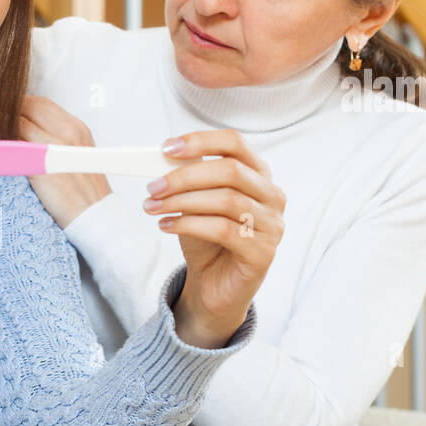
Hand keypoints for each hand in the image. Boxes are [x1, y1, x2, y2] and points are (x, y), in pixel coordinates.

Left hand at [0, 88, 110, 229]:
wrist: (96, 215)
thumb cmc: (82, 190)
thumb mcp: (71, 155)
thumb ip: (50, 138)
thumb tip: (19, 129)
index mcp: (75, 127)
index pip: (39, 103)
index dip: (13, 98)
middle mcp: (67, 133)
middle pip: (26, 107)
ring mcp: (56, 149)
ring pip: (17, 122)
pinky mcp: (44, 167)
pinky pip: (14, 146)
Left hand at [143, 129, 284, 347]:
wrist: (215, 284)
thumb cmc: (208, 239)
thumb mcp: (195, 202)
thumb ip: (188, 179)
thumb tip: (164, 156)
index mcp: (258, 174)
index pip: (234, 143)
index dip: (200, 141)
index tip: (166, 148)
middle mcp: (272, 196)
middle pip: (230, 171)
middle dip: (184, 177)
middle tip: (153, 187)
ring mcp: (272, 224)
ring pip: (226, 200)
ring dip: (182, 202)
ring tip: (153, 208)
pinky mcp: (263, 251)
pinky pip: (223, 230)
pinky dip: (189, 225)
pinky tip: (166, 225)